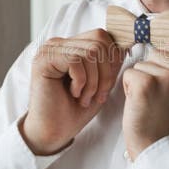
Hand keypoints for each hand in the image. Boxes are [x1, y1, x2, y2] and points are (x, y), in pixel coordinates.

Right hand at [21, 30, 123, 154]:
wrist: (54, 132)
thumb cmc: (75, 110)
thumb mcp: (100, 83)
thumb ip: (109, 63)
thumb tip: (125, 46)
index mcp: (72, 46)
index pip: (102, 36)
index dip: (112, 60)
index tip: (106, 87)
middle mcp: (59, 44)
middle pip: (98, 42)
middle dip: (105, 73)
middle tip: (97, 96)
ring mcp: (49, 50)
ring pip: (90, 52)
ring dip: (93, 81)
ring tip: (85, 98)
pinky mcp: (43, 60)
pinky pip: (75, 61)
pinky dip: (81, 82)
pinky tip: (73, 94)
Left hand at [122, 40, 168, 159]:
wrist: (164, 152)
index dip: (164, 57)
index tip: (161, 74)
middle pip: (157, 52)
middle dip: (151, 70)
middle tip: (156, 96)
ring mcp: (168, 78)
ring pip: (142, 64)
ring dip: (140, 81)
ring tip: (149, 104)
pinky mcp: (147, 85)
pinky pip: (130, 74)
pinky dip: (128, 89)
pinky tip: (139, 105)